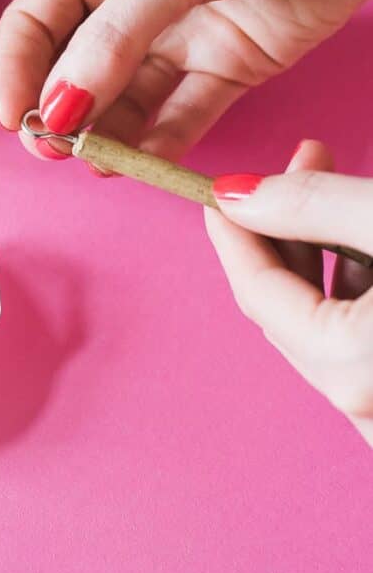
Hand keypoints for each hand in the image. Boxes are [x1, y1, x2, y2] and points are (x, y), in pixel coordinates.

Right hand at [0, 0, 372, 160]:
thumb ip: (114, 39)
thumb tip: (58, 106)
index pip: (35, 24)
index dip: (17, 72)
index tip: (14, 119)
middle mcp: (132, 1)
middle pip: (76, 70)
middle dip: (60, 113)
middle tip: (56, 151)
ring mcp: (179, 36)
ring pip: (127, 101)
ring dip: (109, 134)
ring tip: (99, 162)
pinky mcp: (226, 65)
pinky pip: (184, 114)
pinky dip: (164, 141)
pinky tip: (148, 160)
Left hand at [206, 139, 372, 446]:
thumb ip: (313, 206)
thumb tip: (238, 198)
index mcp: (352, 364)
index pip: (258, 292)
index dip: (234, 229)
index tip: (215, 187)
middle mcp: (367, 408)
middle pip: (289, 310)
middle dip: (285, 233)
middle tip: (298, 164)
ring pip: (327, 328)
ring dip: (325, 259)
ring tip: (337, 191)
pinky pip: (361, 350)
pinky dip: (355, 299)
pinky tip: (366, 250)